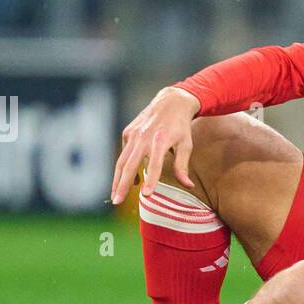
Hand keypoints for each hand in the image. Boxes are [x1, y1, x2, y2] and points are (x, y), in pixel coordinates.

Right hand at [111, 86, 201, 204]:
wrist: (170, 102)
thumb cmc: (181, 127)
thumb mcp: (186, 145)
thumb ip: (183, 166)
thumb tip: (189, 186)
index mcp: (161, 140)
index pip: (155, 164)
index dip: (151, 180)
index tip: (146, 195)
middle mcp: (144, 137)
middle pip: (130, 164)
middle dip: (122, 185)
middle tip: (117, 202)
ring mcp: (133, 134)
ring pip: (121, 161)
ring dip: (117, 180)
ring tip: (115, 197)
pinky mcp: (127, 132)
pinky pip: (124, 154)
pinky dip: (124, 169)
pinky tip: (129, 181)